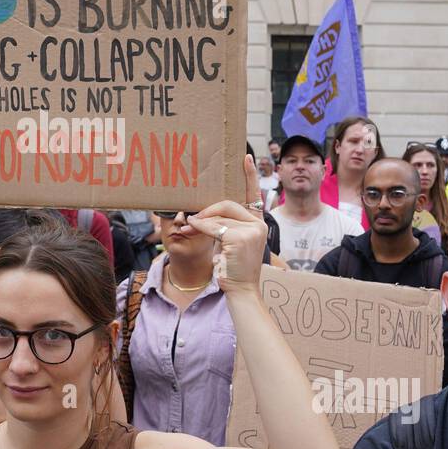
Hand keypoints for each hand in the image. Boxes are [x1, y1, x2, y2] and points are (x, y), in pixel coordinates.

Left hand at [186, 155, 266, 292]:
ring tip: (188, 228)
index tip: (245, 158)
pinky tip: (192, 230)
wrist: (241, 290)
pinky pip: (213, 226)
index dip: (250, 176)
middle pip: (228, 204)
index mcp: (258, 224)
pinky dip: (200, 228)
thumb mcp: (229, 242)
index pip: (254, 195)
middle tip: (192, 219)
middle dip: (208, 211)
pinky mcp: (241, 238)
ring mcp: (252, 231)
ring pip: (219, 216)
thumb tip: (198, 215)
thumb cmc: (233, 268)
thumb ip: (222, 225)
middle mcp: (258, 225)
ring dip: (201, 222)